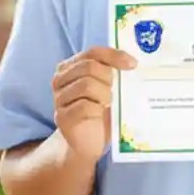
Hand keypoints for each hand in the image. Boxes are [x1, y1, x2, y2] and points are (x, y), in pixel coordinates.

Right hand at [51, 46, 136, 164]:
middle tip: (116, 91)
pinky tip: (99, 114)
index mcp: (71, 67)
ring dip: (104, 94)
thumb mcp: (108, 89)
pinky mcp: (62, 117)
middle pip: (88, 66)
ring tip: (109, 103)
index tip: (133, 64)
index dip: (114, 55)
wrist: (88, 142)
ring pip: (86, 85)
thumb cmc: (100, 112)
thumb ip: (113, 74)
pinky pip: (82, 106)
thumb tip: (134, 63)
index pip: (93, 52)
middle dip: (108, 77)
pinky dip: (96, 109)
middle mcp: (61, 80)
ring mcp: (59, 99)